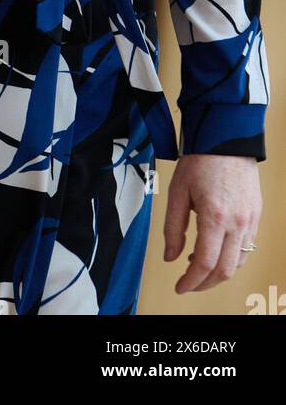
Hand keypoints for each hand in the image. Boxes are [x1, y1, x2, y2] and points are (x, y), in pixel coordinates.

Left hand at [164, 153, 261, 291]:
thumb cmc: (199, 161)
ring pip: (238, 262)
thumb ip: (173, 228)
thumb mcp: (177, 192)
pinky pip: (247, 248)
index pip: (204, 263)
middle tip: (188, 283)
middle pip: (224, 270)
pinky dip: (231, 258)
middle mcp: (237, 223)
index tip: (179, 287)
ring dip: (218, 272)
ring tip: (197, 264)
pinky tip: (214, 250)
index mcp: (214, 216)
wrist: (226, 139)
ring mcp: (250, 221)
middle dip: (205, 284)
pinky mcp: (256, 216)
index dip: (191, 281)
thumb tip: (171, 258)